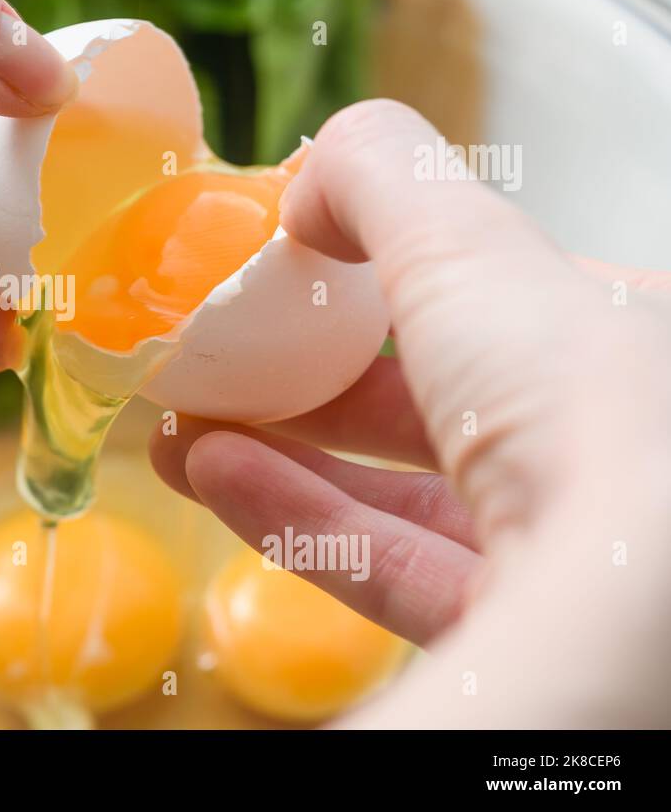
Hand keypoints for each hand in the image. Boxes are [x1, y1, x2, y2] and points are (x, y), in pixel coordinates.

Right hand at [151, 100, 670, 726]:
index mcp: (633, 346)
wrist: (618, 592)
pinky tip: (211, 473)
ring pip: (409, 494)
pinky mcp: (511, 632)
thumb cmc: (574, 396)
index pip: (511, 300)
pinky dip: (299, 518)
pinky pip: (393, 566)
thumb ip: (380, 179)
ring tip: (184, 425)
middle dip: (321, 381)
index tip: (306, 277)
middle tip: (227, 362)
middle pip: (446, 404)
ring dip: (287, 452)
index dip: (402, 282)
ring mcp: (567, 552)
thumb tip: (307, 184)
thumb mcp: (459, 238)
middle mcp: (610, 451)